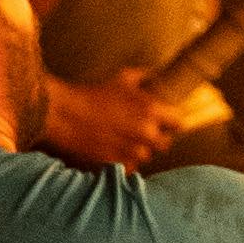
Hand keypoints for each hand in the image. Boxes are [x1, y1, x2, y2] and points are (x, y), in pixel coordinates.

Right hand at [44, 70, 183, 170]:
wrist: (64, 113)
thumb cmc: (93, 93)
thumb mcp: (122, 78)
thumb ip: (144, 76)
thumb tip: (157, 75)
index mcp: (151, 109)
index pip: (179, 123)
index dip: (172, 123)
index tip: (165, 123)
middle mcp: (145, 132)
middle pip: (165, 144)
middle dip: (156, 139)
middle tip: (142, 134)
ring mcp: (131, 150)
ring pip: (146, 157)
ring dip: (139, 151)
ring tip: (124, 142)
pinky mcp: (117, 163)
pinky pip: (130, 168)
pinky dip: (125, 162)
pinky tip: (114, 151)